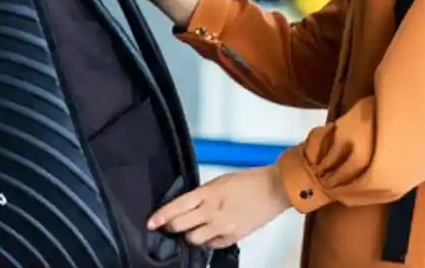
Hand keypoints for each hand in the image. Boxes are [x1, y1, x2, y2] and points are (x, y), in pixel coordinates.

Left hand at [146, 165, 291, 249]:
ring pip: (193, 239)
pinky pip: (211, 245)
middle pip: (180, 226)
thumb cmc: (248, 181)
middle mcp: (213, 211)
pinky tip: (209, 232)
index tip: (150, 223)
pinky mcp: (233, 237)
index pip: (177, 207)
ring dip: (189, 235)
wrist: (273, 189)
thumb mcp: (219, 181)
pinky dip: (207, 240)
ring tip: (192, 228)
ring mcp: (223, 226)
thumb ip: (201, 194)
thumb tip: (185, 206)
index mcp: (208, 193)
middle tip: (169, 225)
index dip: (161, 216)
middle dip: (171, 227)